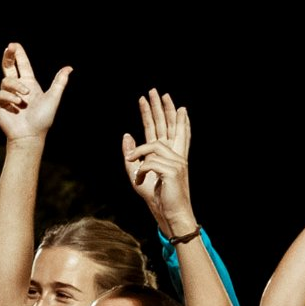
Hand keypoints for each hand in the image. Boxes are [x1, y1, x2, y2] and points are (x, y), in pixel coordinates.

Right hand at [0, 42, 71, 146]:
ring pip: (7, 81)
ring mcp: (8, 96)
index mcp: (29, 84)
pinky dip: (10, 98)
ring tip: (25, 97)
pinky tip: (16, 105)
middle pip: (9, 67)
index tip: (13, 44)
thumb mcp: (53, 98)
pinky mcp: (0, 104)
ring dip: (17, 87)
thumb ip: (59, 82)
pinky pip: (1, 94)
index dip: (18, 54)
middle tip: (8, 48)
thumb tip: (69, 68)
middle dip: (8, 57)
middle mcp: (18, 88)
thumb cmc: (43, 118)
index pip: (23, 65)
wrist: (30, 135)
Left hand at [120, 90, 198, 236]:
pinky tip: (139, 181)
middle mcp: (176, 154)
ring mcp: (177, 161)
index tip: (159, 97)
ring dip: (138, 154)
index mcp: (170, 154)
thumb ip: (131, 156)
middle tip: (154, 91)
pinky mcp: (172, 170)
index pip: (166, 128)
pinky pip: (148, 163)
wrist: (169, 214)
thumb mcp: (137, 175)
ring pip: (151, 147)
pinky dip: (140, 172)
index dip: (162, 113)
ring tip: (133, 164)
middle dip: (159, 108)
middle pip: (167, 125)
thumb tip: (127, 134)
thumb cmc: (157, 197)